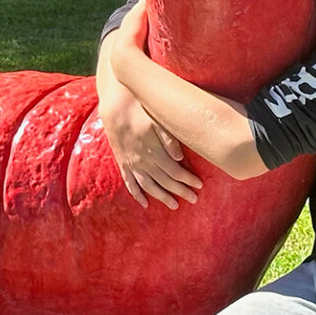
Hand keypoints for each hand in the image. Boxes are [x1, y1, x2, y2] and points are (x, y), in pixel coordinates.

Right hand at [98, 81, 201, 209]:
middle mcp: (142, 162)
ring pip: (149, 187)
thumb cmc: (140, 111)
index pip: (175, 172)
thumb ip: (168, 139)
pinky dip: (138, 195)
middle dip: (181, 191)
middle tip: (194, 199)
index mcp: (153, 151)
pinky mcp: (123, 163)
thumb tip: (180, 157)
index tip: (200, 185)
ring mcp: (132, 164)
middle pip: (165, 182)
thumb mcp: (157, 120)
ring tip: (174, 205)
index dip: (188, 180)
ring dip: (162, 197)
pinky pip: (130, 183)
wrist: (115, 108)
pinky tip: (145, 204)